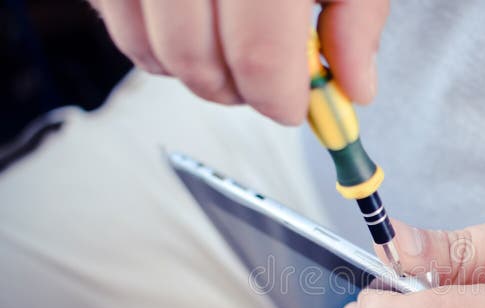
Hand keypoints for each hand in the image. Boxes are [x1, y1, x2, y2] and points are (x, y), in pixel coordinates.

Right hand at [89, 0, 388, 123]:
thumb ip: (358, 16)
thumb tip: (354, 86)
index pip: (259, 56)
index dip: (281, 100)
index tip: (297, 107)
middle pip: (198, 61)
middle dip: (240, 93)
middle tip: (270, 85)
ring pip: (151, 49)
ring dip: (198, 74)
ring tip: (234, 55)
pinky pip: (118, 19)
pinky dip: (156, 43)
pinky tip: (193, 27)